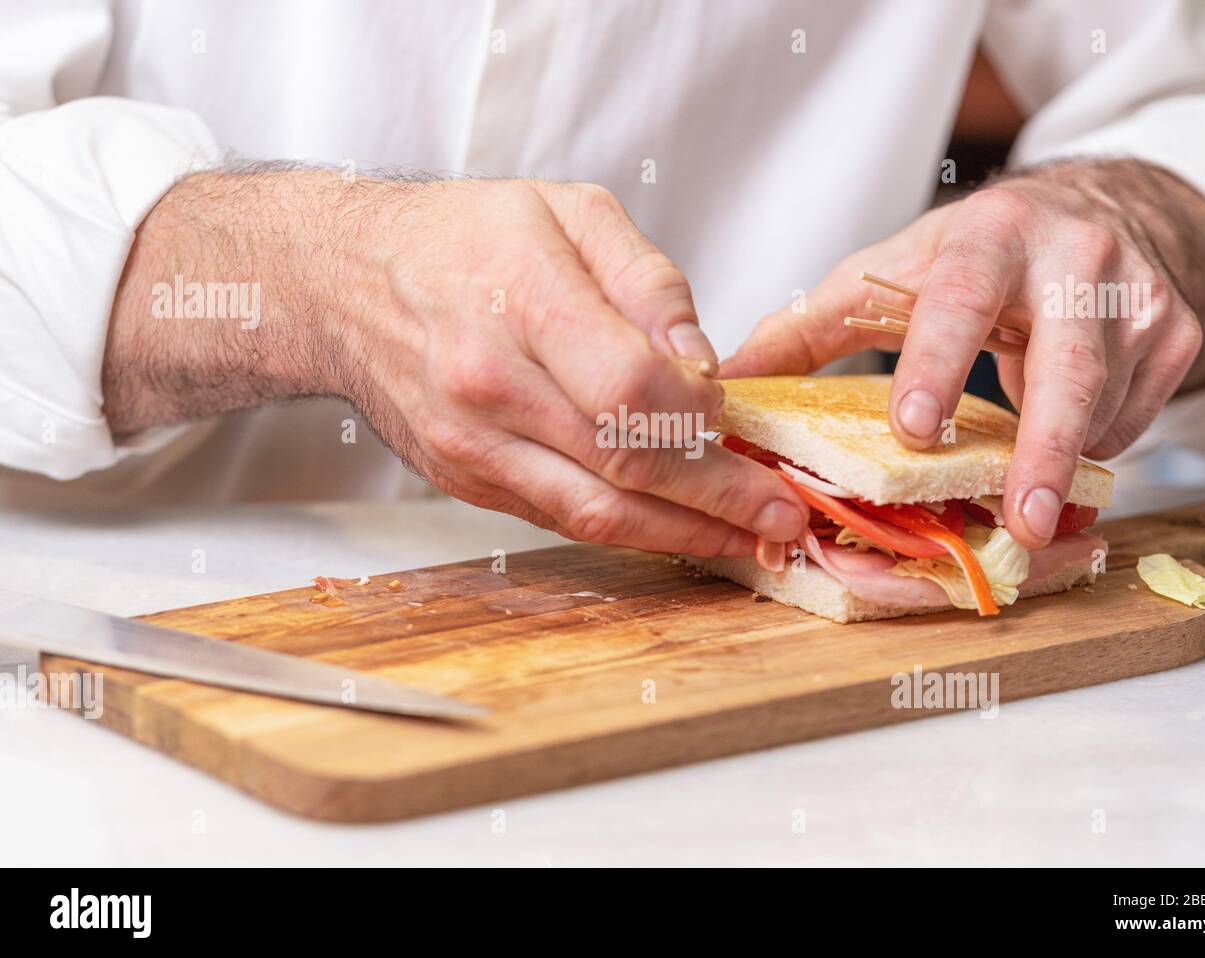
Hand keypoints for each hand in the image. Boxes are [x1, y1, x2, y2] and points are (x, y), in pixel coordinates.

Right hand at [105, 171, 808, 553]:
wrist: (346, 282)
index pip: (635, 389)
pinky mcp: (465, 479)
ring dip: (682, 533)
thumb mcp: (567, 213)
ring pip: (595, 513)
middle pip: (626, 464)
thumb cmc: (462, 239)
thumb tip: (705, 364)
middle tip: (784, 518)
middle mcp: (489, 386)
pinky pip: (561, 518)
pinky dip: (627, 528)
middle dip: (719, 500)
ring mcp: (471, 445)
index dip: (707, 424)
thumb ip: (649, 282)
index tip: (749, 432)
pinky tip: (676, 525)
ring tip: (748, 539)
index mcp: (520, 302)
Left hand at [724, 159, 1204, 547]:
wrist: (1087, 214)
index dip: (937, 363)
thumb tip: (722, 383)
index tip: (913, 430)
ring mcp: (1137, 294)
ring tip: (1038, 513)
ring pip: (1109, 398)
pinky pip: (1139, 414)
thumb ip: (806, 329)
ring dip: (1069, 459)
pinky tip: (1067, 449)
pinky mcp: (1177, 332)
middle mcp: (1074, 254)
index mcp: (985, 236)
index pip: (959, 298)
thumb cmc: (966, 260)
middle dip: (1044, 444)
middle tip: (1023, 520)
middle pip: (1068, 358)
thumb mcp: (887, 276)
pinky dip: (1099, 446)